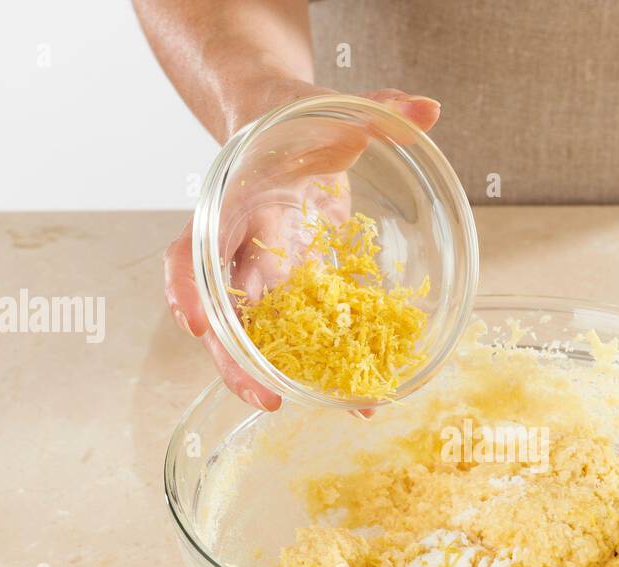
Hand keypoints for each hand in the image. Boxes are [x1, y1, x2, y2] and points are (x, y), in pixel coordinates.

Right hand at [163, 83, 440, 411]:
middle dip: (235, 357)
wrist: (277, 122)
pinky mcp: (294, 282)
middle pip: (222, 308)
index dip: (190, 284)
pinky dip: (322, 360)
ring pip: (256, 330)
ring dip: (275, 373)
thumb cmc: (295, 116)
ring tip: (314, 407)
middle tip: (263, 398)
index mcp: (240, 199)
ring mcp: (266, 267)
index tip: (196, 324)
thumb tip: (428, 109)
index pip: (197, 244)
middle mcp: (243, 241)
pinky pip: (299, 329)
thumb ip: (380, 108)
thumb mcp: (335, 107)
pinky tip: (353, 394)